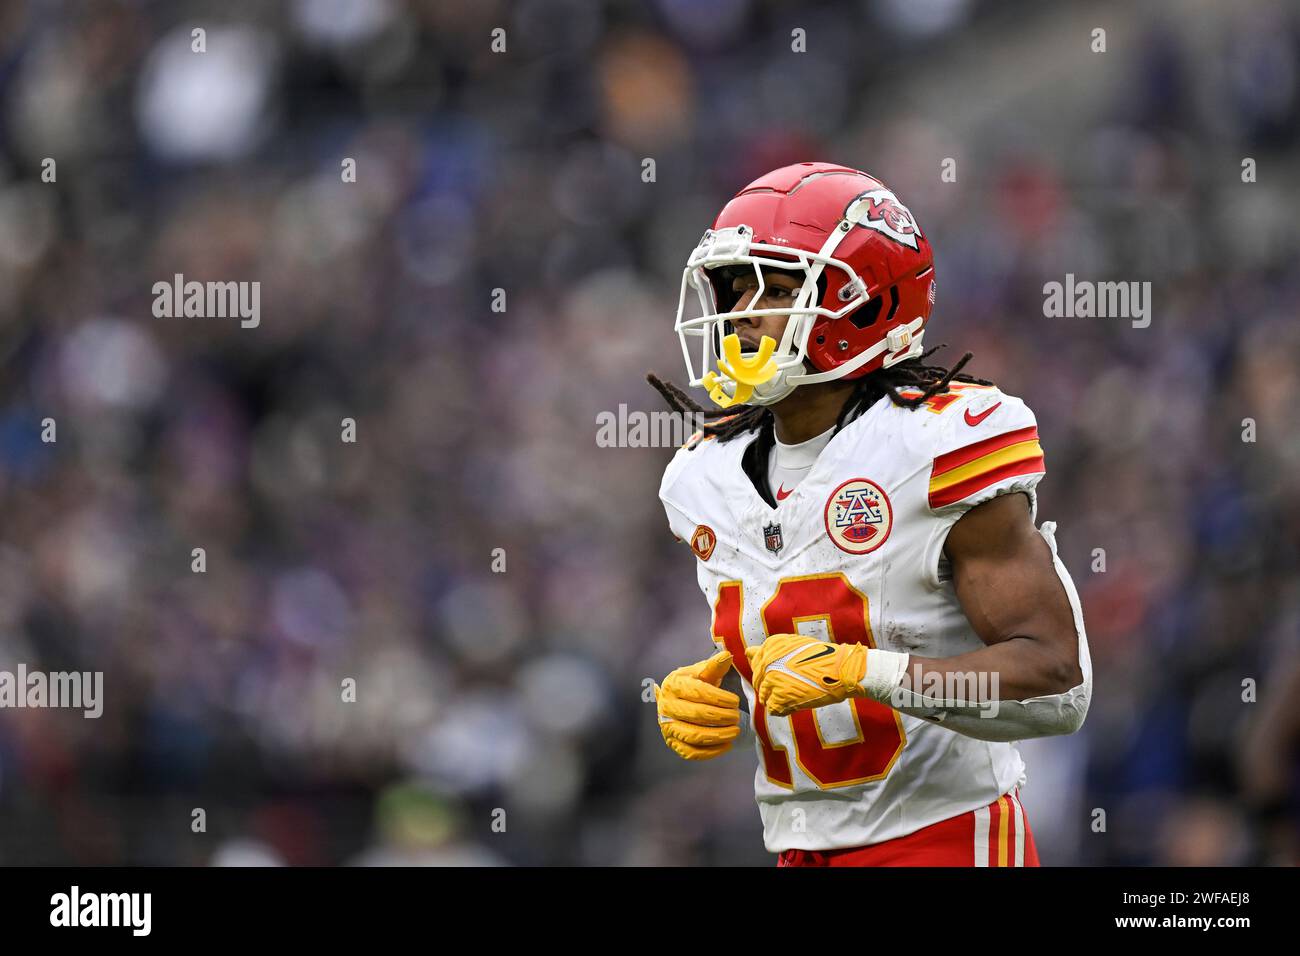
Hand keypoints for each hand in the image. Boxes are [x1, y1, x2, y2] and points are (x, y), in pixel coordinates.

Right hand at [654, 649, 741, 759]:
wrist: (677, 700)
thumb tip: (728, 656)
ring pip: (694, 736)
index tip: (735, 701)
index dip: (720, 699)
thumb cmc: (692, 684)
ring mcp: (668, 727)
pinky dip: (711, 752)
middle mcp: (666, 707)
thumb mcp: (701, 672)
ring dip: (719, 735)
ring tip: (735, 731)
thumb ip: (714, 665)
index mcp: (673, 685)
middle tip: (737, 716)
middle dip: (722, 717)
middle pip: (697, 715)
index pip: (698, 693)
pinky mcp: (673, 743)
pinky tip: (726, 745)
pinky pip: (692, 752)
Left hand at [744, 634, 866, 716]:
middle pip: (758, 682)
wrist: (842, 670)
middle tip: (791, 685)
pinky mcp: (781, 697)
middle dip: (771, 687)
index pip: (756, 665)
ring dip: (777, 698)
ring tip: (795, 693)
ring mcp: (773, 680)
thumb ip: (768, 651)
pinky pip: (773, 709)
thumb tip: (748, 652)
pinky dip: (783, 709)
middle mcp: (767, 662)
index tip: (783, 675)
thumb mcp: (793, 646)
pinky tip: (796, 701)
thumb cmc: (821, 658)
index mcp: (770, 646)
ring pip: (764, 696)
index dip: (769, 673)